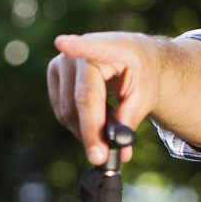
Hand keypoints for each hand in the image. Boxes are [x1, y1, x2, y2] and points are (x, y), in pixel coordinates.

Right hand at [48, 32, 150, 164]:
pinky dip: (78, 125)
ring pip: (67, 110)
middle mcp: (81, 51)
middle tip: (103, 158)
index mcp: (112, 47)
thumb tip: (118, 144)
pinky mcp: (54, 73)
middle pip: (81, 99)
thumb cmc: (141, 73)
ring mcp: (63, 61)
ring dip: (85, 132)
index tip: (62, 43)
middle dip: (91, 132)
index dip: (76, 46)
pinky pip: (61, 110)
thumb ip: (131, 117)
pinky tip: (93, 123)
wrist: (133, 57)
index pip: (93, 46)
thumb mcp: (146, 95)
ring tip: (106, 136)